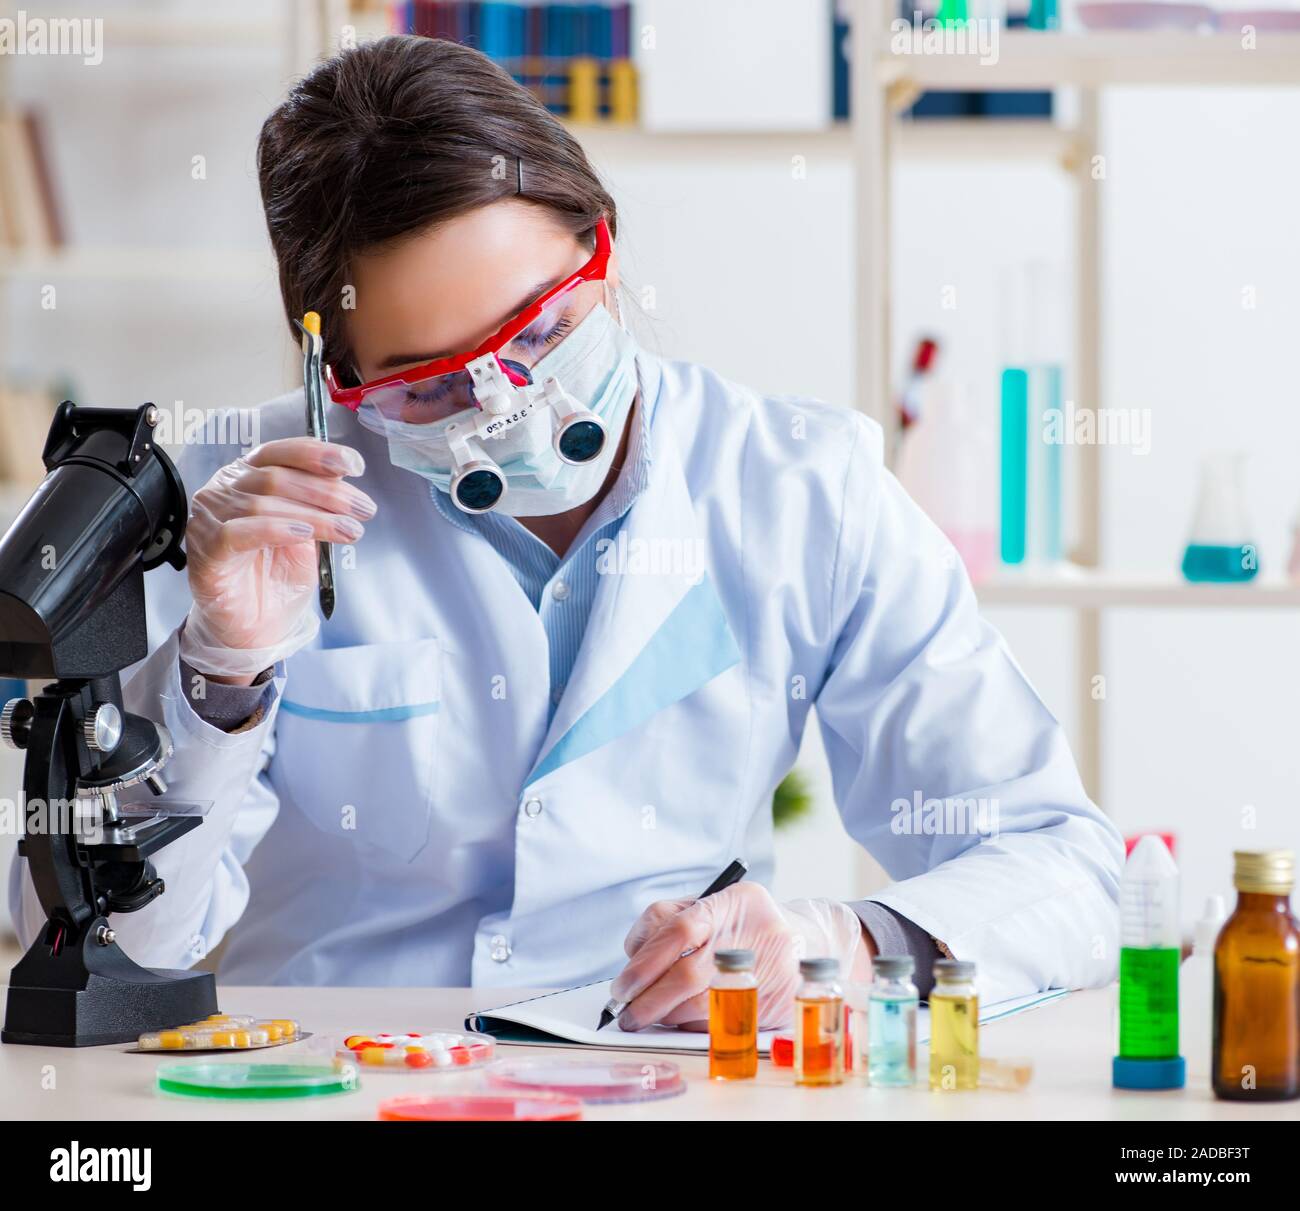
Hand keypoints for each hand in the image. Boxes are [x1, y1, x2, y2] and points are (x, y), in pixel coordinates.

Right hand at [181, 438, 372, 679]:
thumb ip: (316, 505)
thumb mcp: (307, 534)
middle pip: (277, 477)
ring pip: (263, 503)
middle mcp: (225, 490)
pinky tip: (303, 534)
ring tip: (349, 529)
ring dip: (315, 516)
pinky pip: (239, 533)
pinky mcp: (206, 550)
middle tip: (363, 508)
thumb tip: (342, 480)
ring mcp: (210, 519)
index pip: (279, 452)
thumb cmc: (277, 577)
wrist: (255, 628)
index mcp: (248, 477)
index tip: (353, 466)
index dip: (316, 454)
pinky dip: (275, 529)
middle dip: (328, 492)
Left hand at [611, 883, 871, 1031]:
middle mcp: (754, 935)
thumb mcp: (713, 903)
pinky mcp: (775, 1004)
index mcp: (732, 903)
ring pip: (701, 1005)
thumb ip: (670, 921)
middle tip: (625, 1011)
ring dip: (666, 1016)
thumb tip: (633, 960)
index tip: (622, 985)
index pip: (679, 930)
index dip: (644, 962)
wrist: (807, 941)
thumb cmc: (746, 922)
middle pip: (687, 974)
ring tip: (647, 1015)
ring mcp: (768, 971)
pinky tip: (680, 1019)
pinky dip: (691, 1025)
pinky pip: (722, 1022)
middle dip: (648, 999)